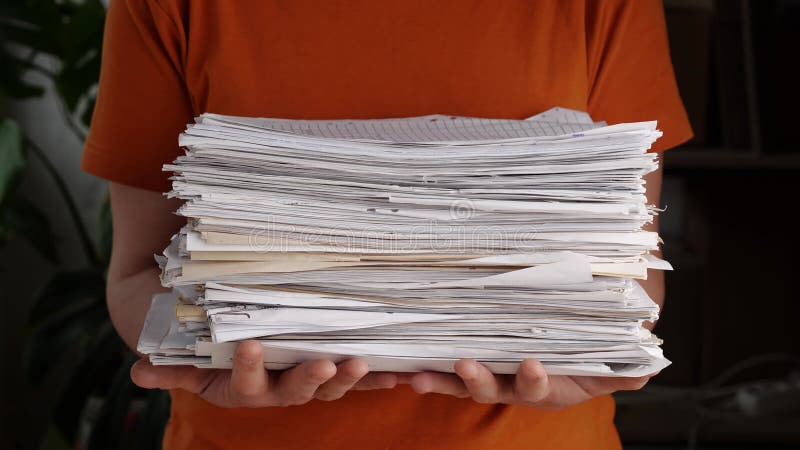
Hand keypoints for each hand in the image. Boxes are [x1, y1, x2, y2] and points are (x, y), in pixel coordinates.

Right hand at [131, 340, 397, 406]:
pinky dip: (379, 377)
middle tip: (325, 365)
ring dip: (349, 379)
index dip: (248, 367)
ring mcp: (307, 383)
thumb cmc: (212, 352)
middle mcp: (279, 390)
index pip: (245, 381)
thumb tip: (139, 372)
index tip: (250, 347)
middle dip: (310, 379)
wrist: (235, 356)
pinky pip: (358, 379)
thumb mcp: (190, 363)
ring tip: (362, 364)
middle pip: (297, 390)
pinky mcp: (331, 374)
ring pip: (330, 387)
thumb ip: (171, 368)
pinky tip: (402, 373)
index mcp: (244, 388)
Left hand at [408, 359, 654, 409]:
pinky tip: (398, 368)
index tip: (532, 365)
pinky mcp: (466, 357)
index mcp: (542, 384)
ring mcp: (486, 372)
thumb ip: (627, 367)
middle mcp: (510, 383)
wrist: (562, 345)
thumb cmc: (586, 352)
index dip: (533, 379)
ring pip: (460, 380)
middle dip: (477, 381)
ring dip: (440, 380)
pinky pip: (441, 365)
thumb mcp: (609, 362)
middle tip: (466, 366)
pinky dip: (422, 368)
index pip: (536, 385)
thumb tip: (648, 366)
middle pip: (491, 387)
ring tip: (418, 377)